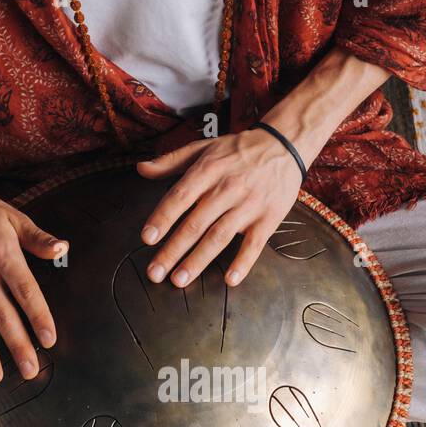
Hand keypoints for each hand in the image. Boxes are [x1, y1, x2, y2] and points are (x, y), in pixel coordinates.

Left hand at [136, 126, 301, 287]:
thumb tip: (141, 169)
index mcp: (207, 170)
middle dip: (173, 250)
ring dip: (198, 260)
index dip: (162, 218)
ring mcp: (249, 205)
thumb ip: (171, 161)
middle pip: (195, 223)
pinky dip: (243, 262)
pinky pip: (254, 244)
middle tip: (155, 273)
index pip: (180, 197)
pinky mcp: (268, 218)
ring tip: (179, 280)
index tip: (147, 238)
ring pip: (219, 236)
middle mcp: (227, 188)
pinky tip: (230, 280)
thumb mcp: (204, 148)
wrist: (284, 146)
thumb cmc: (238, 150)